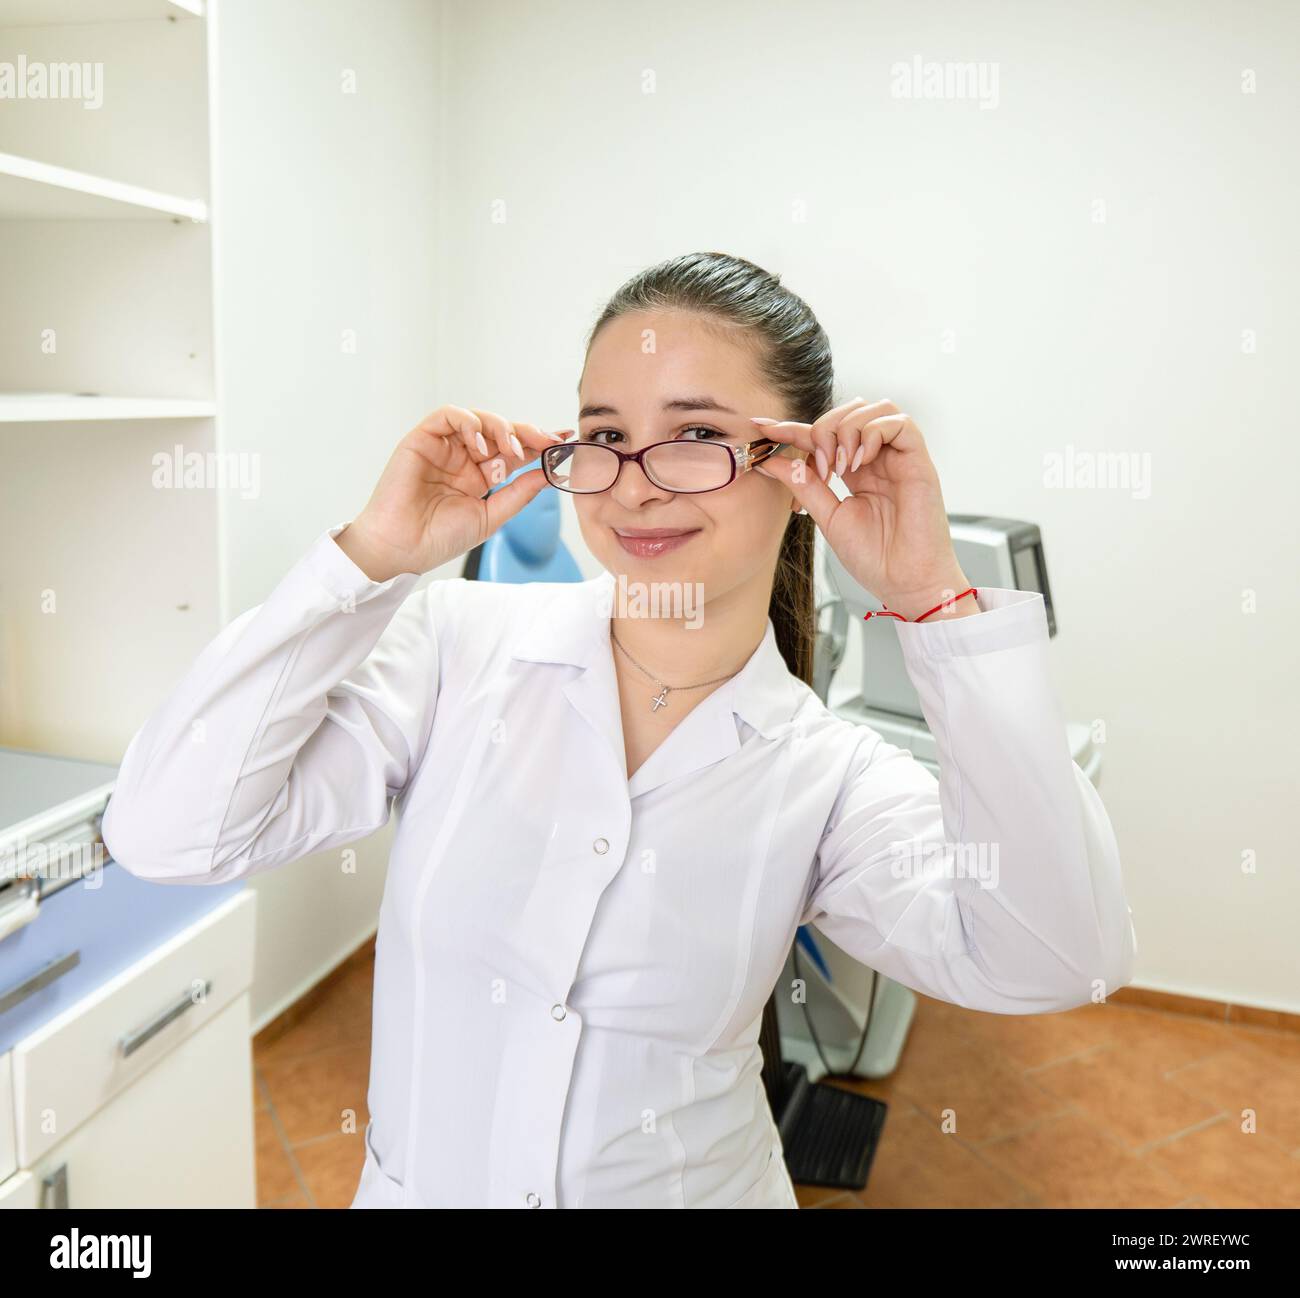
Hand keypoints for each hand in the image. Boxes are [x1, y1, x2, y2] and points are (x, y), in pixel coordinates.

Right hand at [335, 405, 570, 581]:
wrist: (402, 549)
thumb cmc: (439, 538)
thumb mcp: (491, 516)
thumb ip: (520, 493)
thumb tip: (550, 472)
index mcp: (479, 476)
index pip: (514, 452)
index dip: (539, 444)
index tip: (564, 441)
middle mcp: (462, 458)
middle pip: (500, 431)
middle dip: (527, 432)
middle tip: (547, 440)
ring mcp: (442, 447)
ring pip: (478, 419)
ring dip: (500, 427)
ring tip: (510, 449)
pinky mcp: (421, 439)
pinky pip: (448, 416)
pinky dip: (469, 423)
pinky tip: (481, 444)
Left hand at [751, 398, 974, 620]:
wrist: (904, 583)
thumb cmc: (873, 557)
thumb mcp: (828, 516)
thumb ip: (803, 484)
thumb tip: (770, 461)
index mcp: (856, 470)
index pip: (823, 435)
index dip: (793, 427)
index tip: (761, 426)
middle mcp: (879, 458)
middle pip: (849, 411)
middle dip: (823, 429)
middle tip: (820, 468)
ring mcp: (899, 458)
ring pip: (875, 408)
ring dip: (848, 430)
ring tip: (840, 467)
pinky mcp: (920, 461)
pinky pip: (900, 423)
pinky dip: (873, 433)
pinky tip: (860, 463)